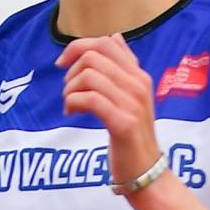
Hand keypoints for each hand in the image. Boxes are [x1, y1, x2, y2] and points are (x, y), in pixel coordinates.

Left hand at [55, 33, 161, 185]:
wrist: (147, 172)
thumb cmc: (132, 135)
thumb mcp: (131, 96)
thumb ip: (123, 67)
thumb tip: (114, 37)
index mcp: (139, 75)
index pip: (106, 42)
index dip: (78, 47)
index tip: (63, 64)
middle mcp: (138, 84)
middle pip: (93, 56)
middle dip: (71, 70)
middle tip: (68, 91)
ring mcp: (133, 103)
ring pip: (89, 76)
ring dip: (70, 89)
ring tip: (70, 105)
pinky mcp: (123, 123)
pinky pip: (90, 99)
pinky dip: (73, 103)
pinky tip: (71, 113)